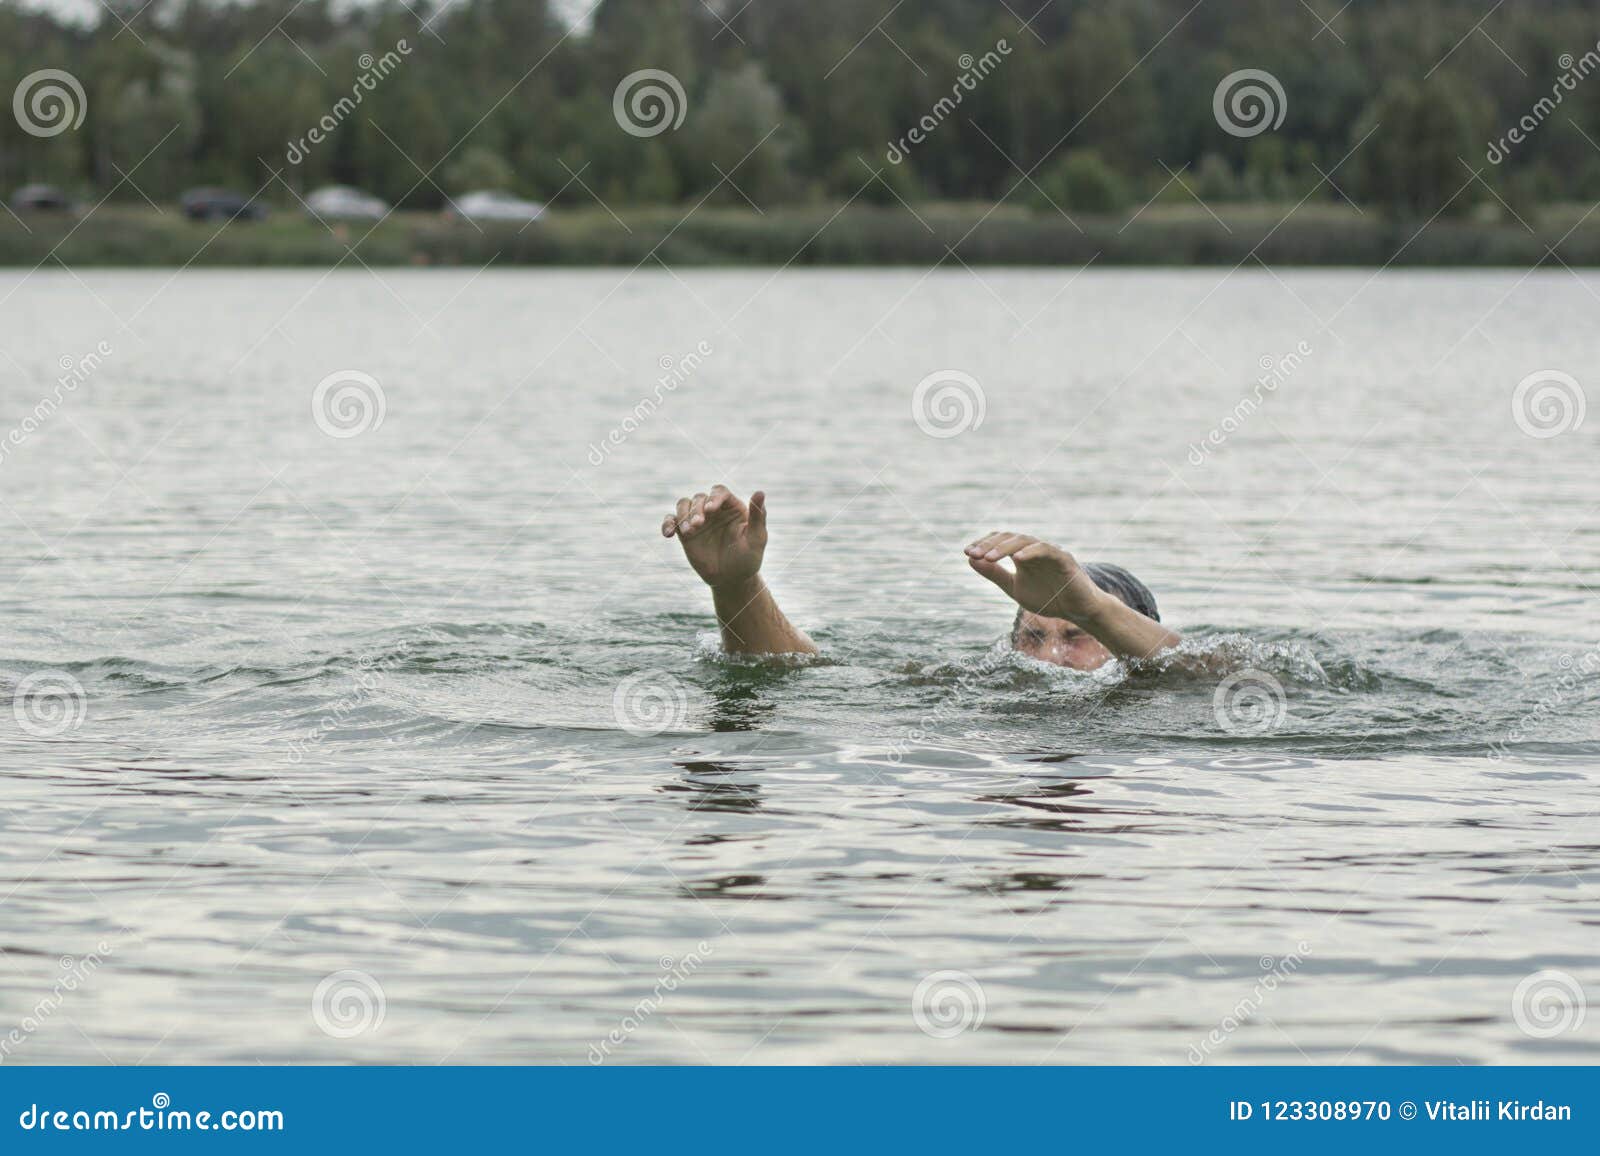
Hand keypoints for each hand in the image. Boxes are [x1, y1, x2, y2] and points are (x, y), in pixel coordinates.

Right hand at [662, 484, 767, 589]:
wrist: (731, 579)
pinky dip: (667, 523)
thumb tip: (760, 492)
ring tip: (688, 531)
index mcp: (732, 507)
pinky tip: (668, 534)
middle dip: (696, 509)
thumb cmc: (748, 559)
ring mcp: (698, 519)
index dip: (714, 497)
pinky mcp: (685, 532)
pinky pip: (671, 520)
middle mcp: (714, 509)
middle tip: (698, 525)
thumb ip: (758, 516)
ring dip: (682, 514)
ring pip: (684, 504)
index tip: (710, 509)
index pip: (720, 492)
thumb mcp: (756, 539)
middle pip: (700, 498)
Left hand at [964, 532, 1105, 622]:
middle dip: (989, 544)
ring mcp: (1049, 552)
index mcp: (1022, 555)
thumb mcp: (1014, 587)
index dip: (983, 544)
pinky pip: (1046, 550)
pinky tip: (1017, 558)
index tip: (967, 552)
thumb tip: (970, 560)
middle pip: (1009, 537)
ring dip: (1005, 547)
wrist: (1076, 611)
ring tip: (989, 557)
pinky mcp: (1064, 559)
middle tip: (973, 553)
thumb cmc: (1048, 597)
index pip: (1000, 541)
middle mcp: (1034, 550)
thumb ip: (994, 574)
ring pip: (1025, 540)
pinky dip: (1031, 552)